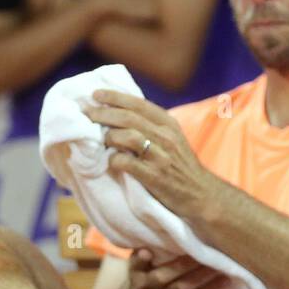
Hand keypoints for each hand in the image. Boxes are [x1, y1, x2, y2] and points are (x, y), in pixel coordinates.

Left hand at [86, 90, 217, 220]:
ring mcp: (161, 157)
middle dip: (103, 113)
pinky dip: (114, 159)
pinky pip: (126, 162)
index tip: (96, 94)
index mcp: (169, 124)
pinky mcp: (155, 177)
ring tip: (99, 139)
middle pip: (128, 118)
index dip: (114, 96)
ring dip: (108, 136)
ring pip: (127, 137)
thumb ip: (152, 126)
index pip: (138, 103)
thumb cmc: (181, 166)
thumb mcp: (173, 139)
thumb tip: (120, 113)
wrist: (200, 194)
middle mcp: (166, 137)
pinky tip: (110, 160)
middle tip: (88, 113)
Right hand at [125, 248, 228, 288]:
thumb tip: (154, 239)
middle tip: (207, 249)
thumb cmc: (142, 283)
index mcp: (136, 274)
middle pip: (165, 275)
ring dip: (202, 277)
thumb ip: (143, 255)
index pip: (137, 265)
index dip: (141, 259)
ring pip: (182, 288)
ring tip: (220, 265)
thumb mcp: (136, 269)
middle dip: (187, 263)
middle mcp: (146, 288)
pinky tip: (223, 281)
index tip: (148, 251)